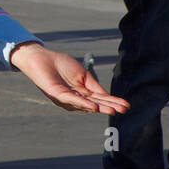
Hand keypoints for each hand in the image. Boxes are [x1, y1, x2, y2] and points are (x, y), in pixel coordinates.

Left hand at [9, 44, 129, 113]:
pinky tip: (93, 107)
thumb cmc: (61, 65)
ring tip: (112, 110)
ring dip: (99, 107)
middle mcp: (75, 98)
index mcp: (82, 93)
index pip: (99, 98)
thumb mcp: (82, 75)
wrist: (42, 58)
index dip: (112, 102)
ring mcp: (66, 98)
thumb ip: (93, 85)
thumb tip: (107, 96)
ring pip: (85, 104)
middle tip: (123, 110)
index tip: (126, 105)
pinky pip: (71, 100)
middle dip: (109, 107)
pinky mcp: (56, 94)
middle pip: (94, 103)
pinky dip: (83, 104)